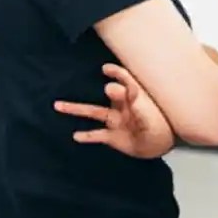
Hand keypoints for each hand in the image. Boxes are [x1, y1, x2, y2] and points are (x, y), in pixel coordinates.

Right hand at [55, 63, 174, 158]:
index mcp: (134, 99)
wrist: (159, 149)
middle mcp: (121, 107)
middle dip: (105, 90)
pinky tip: (75, 136)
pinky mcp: (111, 136)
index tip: (106, 69)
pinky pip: (96, 134)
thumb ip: (135, 103)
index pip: (125, 81)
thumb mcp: (149, 116)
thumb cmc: (160, 130)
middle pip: (108, 94)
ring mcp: (115, 121)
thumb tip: (118, 87)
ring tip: (58, 105)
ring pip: (92, 112)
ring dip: (75, 109)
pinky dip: (86, 135)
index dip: (117, 73)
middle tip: (107, 89)